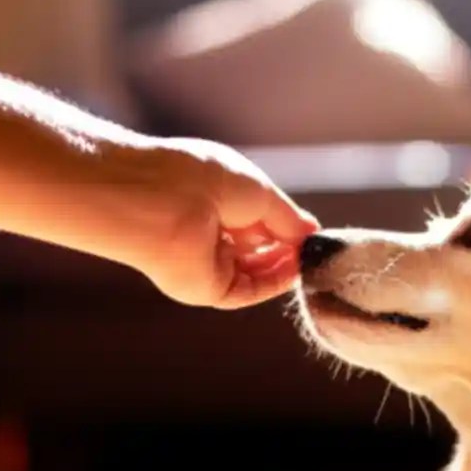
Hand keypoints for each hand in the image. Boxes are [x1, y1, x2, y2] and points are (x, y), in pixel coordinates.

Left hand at [138, 138, 318, 308]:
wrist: (157, 200)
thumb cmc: (201, 179)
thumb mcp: (259, 191)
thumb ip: (288, 217)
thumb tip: (313, 232)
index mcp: (217, 203)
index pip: (258, 223)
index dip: (287, 228)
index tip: (311, 231)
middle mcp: (211, 234)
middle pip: (259, 250)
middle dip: (288, 248)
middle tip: (313, 247)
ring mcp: (208, 264)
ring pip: (256, 273)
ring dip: (284, 266)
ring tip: (307, 255)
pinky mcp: (206, 288)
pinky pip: (248, 290)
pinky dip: (273, 283)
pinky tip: (292, 270)